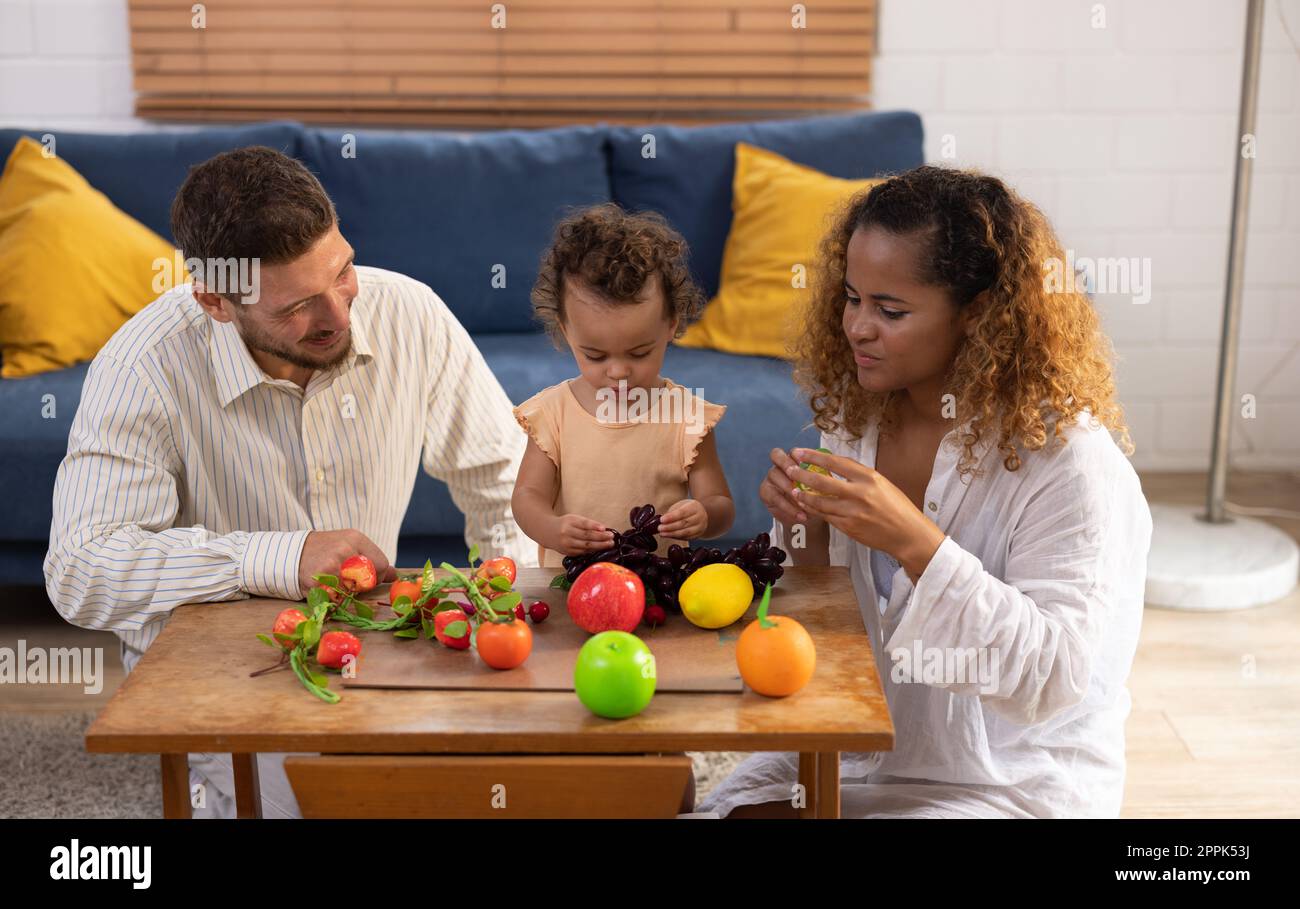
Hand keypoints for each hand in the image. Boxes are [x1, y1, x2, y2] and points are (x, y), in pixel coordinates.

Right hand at [297, 529, 396, 596]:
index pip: (381, 564)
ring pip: (353, 591)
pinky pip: (335, 599)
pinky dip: (332, 598)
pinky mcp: (317, 581)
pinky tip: (325, 587)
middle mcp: (345, 550)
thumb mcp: (350, 544)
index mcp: (355, 538)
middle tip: (347, 580)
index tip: (366, 577)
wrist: (292, 553)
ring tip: (334, 581)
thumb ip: (372, 558)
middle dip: (361, 585)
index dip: (377, 575)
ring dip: (346, 593)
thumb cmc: (325, 549)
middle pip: (369, 580)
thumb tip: (394, 575)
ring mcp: (330, 566)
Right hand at [556, 514, 615, 554]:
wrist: (548, 532)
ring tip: (609, 544)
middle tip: (611, 537)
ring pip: (586, 546)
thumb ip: (588, 524)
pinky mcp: (568, 552)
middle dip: (601, 537)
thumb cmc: (565, 524)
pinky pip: (583, 552)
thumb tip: (603, 529)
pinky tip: (600, 548)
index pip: (584, 524)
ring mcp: (567, 544)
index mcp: (569, 522)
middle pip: (586, 536)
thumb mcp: (574, 519)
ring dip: (599, 545)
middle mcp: (567, 533)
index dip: (595, 526)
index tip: (605, 529)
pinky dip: (593, 550)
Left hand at [658, 498, 708, 538]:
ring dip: (672, 533)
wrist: (701, 515)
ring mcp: (700, 527)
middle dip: (669, 526)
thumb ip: (672, 512)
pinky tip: (668, 535)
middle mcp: (700, 517)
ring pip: (685, 532)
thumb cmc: (688, 509)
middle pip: (683, 523)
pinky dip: (676, 537)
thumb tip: (661, 521)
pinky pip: (686, 537)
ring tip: (662, 533)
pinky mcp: (698, 535)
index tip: (661, 520)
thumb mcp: (680, 506)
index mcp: (695, 507)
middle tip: (660, 528)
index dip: (671, 517)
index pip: (682, 512)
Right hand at [759, 447, 826, 528]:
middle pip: (776, 454)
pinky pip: (775, 497)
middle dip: (786, 463)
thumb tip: (832, 477)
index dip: (799, 455)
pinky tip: (801, 515)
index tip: (809, 465)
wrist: (808, 520)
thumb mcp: (823, 489)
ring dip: (790, 488)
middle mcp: (781, 466)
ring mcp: (771, 477)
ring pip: (775, 474)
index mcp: (796, 461)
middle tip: (797, 475)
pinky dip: (789, 507)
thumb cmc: (817, 501)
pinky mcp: (766, 492)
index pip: (794, 451)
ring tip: (804, 502)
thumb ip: (824, 480)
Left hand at [786, 447, 945, 578]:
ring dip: (804, 495)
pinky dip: (814, 510)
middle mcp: (860, 493)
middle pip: (822, 482)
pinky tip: (806, 506)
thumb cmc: (896, 506)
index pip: (835, 463)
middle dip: (802, 474)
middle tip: (789, 469)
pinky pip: (826, 516)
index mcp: (869, 477)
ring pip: (820, 502)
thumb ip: (858, 475)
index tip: (799, 452)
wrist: (907, 534)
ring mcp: (853, 512)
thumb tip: (834, 465)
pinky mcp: (848, 527)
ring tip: (793, 490)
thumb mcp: (881, 483)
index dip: (813, 457)